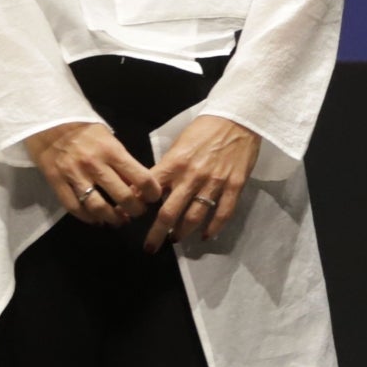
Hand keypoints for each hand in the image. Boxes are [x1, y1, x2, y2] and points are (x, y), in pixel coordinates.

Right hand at [27, 120, 159, 226]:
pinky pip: (74, 207)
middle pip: (122, 196)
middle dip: (135, 210)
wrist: (49, 123)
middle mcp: (95, 164)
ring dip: (112, 218)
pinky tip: (96, 219)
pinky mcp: (56, 182)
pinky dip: (87, 218)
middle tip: (138, 212)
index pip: (141, 177)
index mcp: (112, 151)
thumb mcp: (109, 139)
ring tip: (118, 220)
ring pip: (98, 206)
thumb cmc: (84, 130)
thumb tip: (136, 184)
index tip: (154, 197)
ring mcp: (74, 175)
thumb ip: (122, 161)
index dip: (152, 192)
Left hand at [144, 116, 262, 252]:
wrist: (237, 118)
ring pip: (195, 216)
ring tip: (176, 238)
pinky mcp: (234, 184)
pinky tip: (206, 235)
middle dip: (157, 234)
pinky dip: (214, 227)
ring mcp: (214, 182)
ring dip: (183, 232)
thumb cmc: (204, 130)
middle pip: (169, 212)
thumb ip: (166, 169)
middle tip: (150, 248)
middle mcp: (192, 176)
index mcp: (174, 164)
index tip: (129, 218)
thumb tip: (150, 190)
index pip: (149, 191)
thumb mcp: (178, 146)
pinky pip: (223, 212)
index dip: (137, 207)